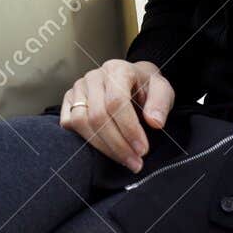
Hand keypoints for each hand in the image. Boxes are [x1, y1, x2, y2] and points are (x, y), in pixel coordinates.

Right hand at [59, 60, 175, 171]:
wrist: (132, 79)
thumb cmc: (146, 87)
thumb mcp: (163, 90)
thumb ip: (160, 103)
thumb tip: (154, 122)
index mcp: (117, 69)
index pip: (116, 101)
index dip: (129, 129)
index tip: (142, 150)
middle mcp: (94, 76)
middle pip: (98, 115)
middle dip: (117, 144)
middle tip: (135, 162)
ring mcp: (78, 87)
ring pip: (81, 122)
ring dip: (102, 146)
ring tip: (123, 159)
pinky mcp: (69, 99)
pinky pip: (69, 123)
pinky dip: (85, 140)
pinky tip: (105, 149)